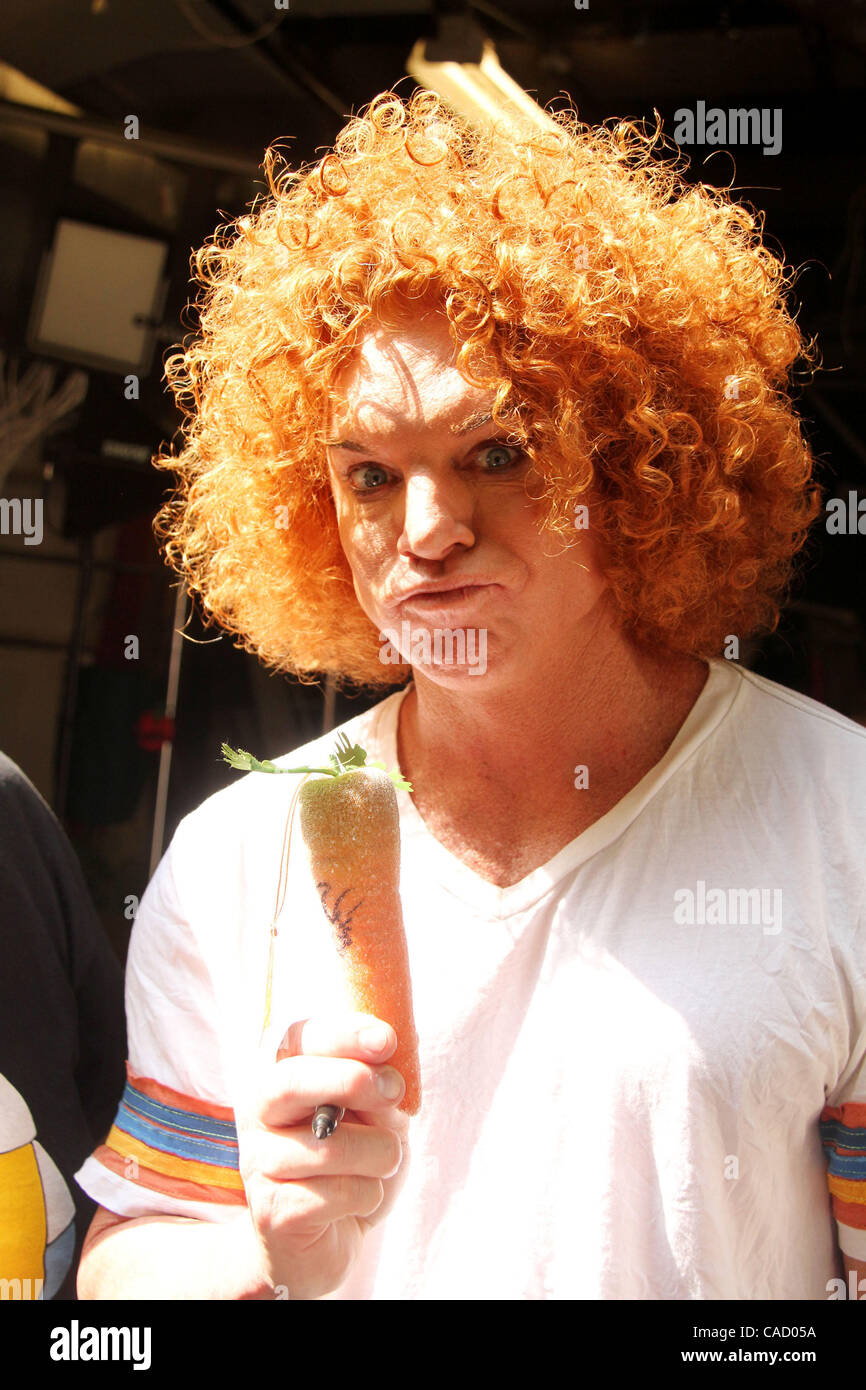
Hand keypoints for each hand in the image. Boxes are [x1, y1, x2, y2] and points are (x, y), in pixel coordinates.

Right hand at [236, 1013, 410, 1299]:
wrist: (324, 1243)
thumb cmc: (353, 1166)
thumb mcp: (375, 1118)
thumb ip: (379, 1090)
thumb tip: (391, 1073)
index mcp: (284, 1075)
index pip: (300, 1038)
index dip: (343, 1034)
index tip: (385, 1039)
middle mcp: (260, 1113)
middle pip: (291, 1082)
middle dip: (349, 1080)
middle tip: (392, 1090)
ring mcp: (259, 1163)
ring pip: (330, 1147)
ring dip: (379, 1155)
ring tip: (382, 1164)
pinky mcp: (271, 1212)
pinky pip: (338, 1193)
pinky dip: (368, 1196)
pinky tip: (357, 1201)